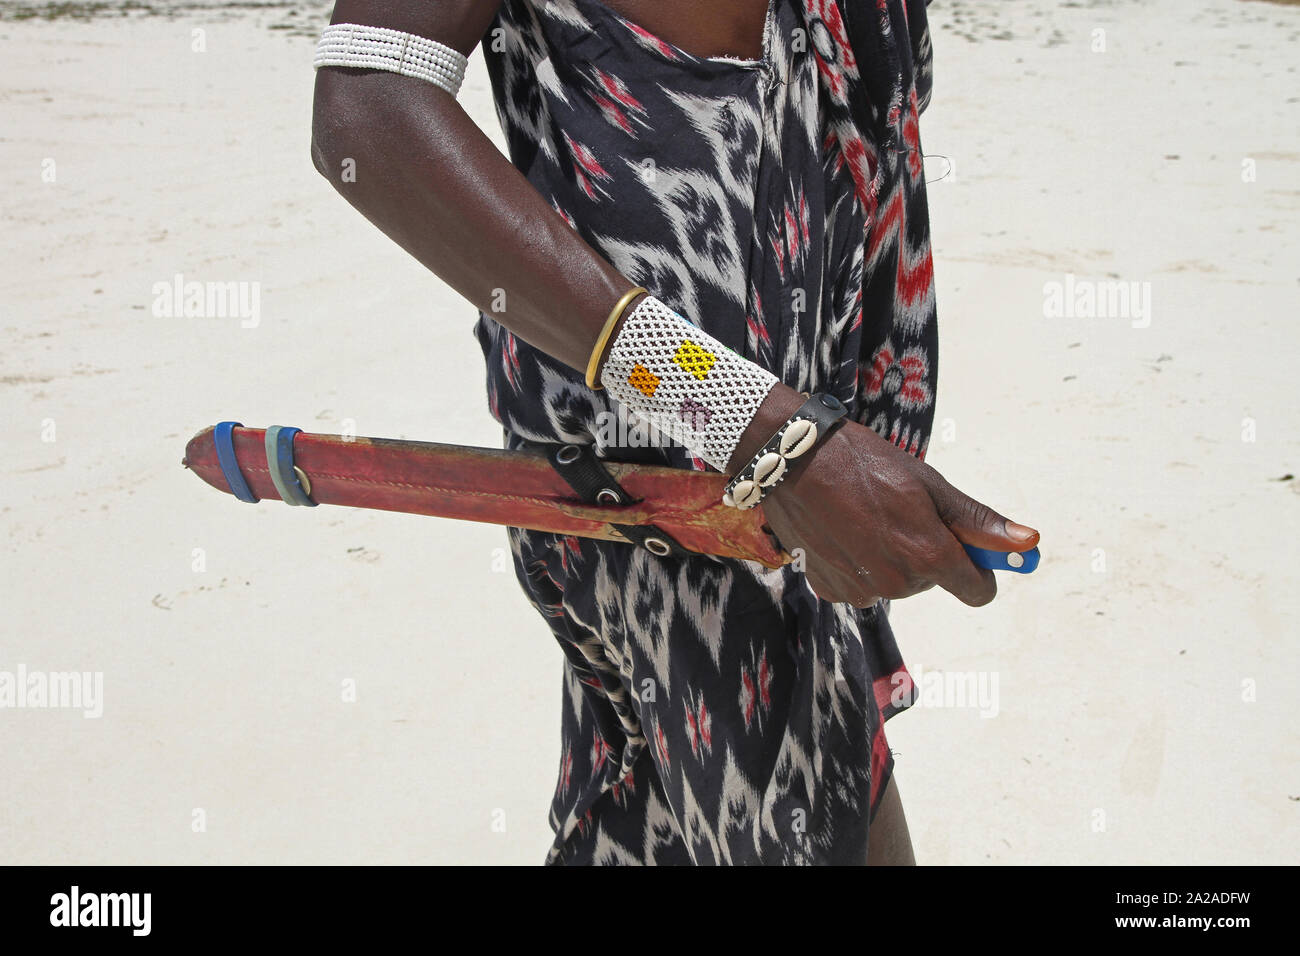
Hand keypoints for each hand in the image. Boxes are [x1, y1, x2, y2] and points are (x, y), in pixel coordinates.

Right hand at [760, 415, 1039, 607]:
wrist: (793, 461)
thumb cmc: (865, 462)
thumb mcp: (929, 484)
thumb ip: (977, 521)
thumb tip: (1028, 543)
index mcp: (928, 556)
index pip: (978, 592)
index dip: (978, 569)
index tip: (967, 546)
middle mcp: (897, 583)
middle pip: (932, 580)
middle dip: (927, 552)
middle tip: (900, 511)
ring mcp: (861, 589)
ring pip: (896, 581)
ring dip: (890, 557)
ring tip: (866, 515)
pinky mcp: (829, 588)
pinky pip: (861, 583)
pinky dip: (858, 562)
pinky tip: (843, 529)